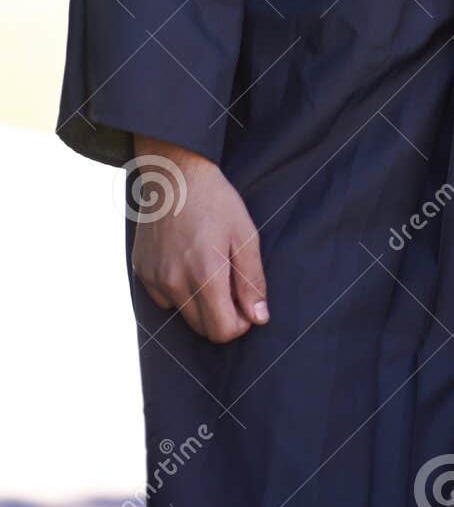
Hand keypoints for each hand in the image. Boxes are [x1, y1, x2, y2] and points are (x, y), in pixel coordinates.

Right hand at [131, 137, 268, 343]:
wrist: (174, 174)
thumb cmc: (215, 201)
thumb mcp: (245, 235)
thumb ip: (252, 280)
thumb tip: (259, 318)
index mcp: (205, 273)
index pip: (222, 331)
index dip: (240, 324)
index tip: (246, 305)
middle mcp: (175, 282)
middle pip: (203, 328)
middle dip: (222, 315)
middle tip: (231, 283)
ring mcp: (154, 279)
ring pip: (183, 315)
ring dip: (200, 304)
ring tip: (209, 268)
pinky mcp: (142, 272)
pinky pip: (164, 300)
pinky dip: (178, 292)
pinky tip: (186, 263)